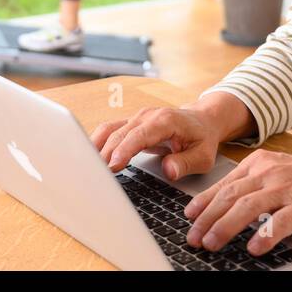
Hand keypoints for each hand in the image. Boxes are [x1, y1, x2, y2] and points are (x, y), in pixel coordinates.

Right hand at [90, 107, 221, 181]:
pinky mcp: (130, 124)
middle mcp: (147, 116)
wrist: (202, 120)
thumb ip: (186, 163)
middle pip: (120, 133)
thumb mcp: (204, 156)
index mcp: (165, 120)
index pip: (140, 134)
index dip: (125, 148)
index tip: (114, 164)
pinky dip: (97, 142)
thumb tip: (169, 170)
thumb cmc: (202, 138)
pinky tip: (89, 157)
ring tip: (88, 168)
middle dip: (106, 153)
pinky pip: (109, 130)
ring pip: (110, 130)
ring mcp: (136, 118)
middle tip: (95, 175)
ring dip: (97, 148)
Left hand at [182, 150, 291, 255]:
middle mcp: (269, 173)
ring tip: (212, 243)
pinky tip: (252, 247)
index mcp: (259, 163)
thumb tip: (219, 202)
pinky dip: (263, 235)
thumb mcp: (275, 170)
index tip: (189, 216)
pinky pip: (279, 222)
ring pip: (247, 207)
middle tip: (193, 236)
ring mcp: (286, 189)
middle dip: (207, 218)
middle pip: (230, 196)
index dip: (203, 201)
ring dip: (225, 227)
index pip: (224, 184)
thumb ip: (250, 182)